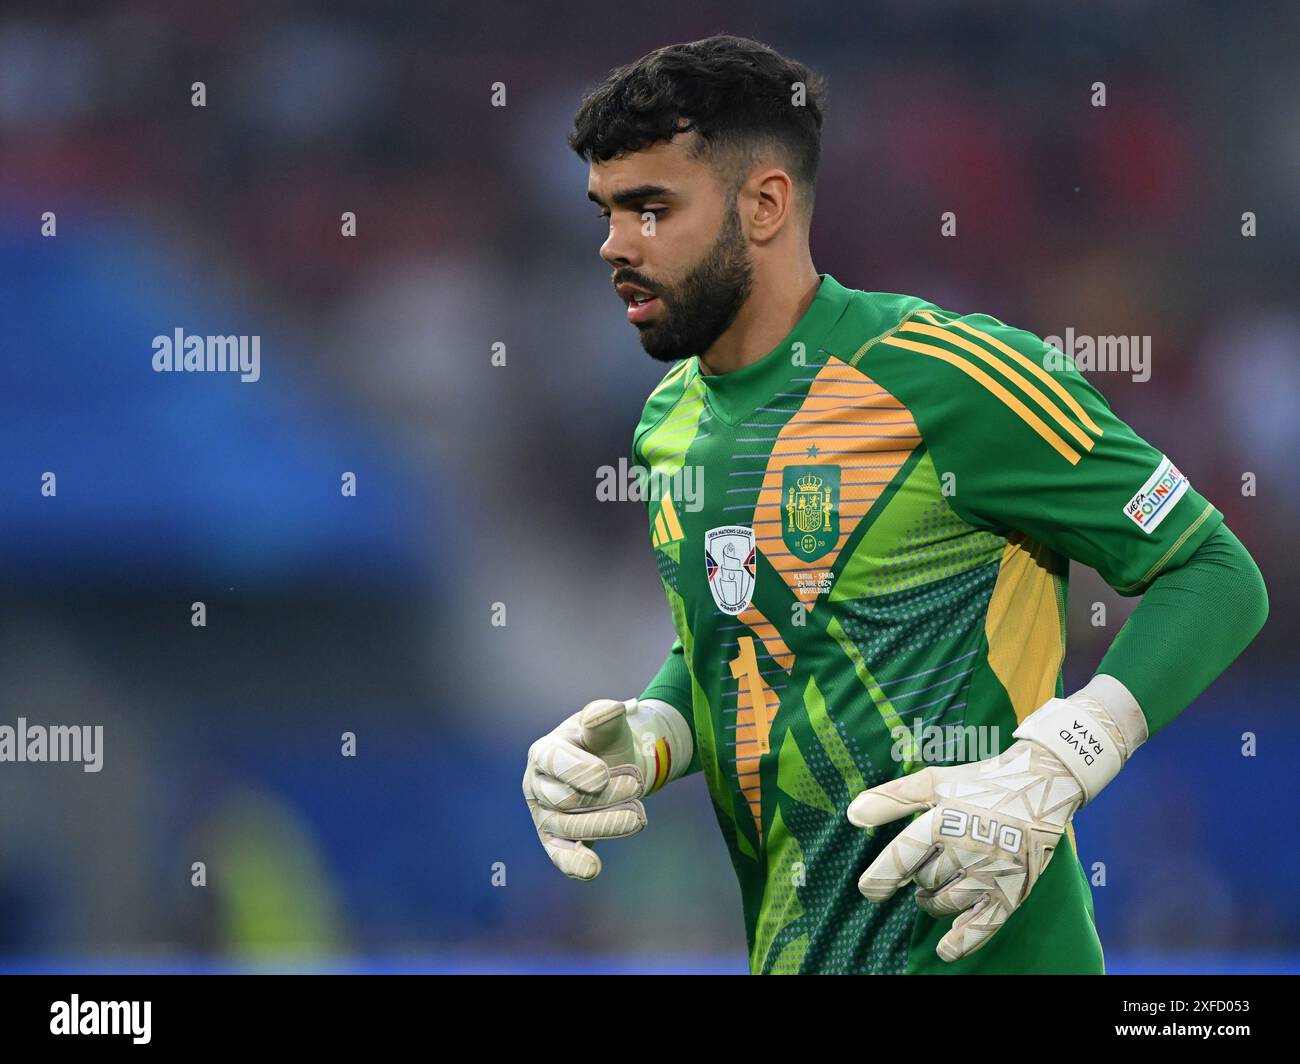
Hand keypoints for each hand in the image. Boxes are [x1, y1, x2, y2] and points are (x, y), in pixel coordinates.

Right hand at [523, 698, 648, 879]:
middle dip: (606, 795)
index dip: (577, 770)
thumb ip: (604, 718)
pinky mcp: (557, 841)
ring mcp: (545, 816)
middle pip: (566, 799)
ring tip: (640, 816)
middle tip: (638, 784)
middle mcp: (537, 786)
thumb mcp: (607, 725)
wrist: (616, 766)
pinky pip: (560, 855)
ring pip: (570, 827)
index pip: (553, 762)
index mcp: (544, 752)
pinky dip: (575, 863)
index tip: (603, 774)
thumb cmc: (606, 742)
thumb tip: (606, 710)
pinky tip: (593, 869)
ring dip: (608, 823)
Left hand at [847, 737, 1083, 961]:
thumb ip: (891, 799)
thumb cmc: (979, 783)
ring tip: (931, 891)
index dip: (881, 877)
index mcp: (944, 820)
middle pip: (924, 881)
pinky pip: (985, 926)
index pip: (903, 856)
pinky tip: (945, 950)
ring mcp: (992, 873)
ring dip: (933, 901)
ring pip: (946, 903)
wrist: (1043, 785)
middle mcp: (968, 849)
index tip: (869, 890)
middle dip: (918, 877)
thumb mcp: (933, 782)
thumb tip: (852, 816)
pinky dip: (963, 941)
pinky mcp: (1013, 890)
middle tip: (927, 864)